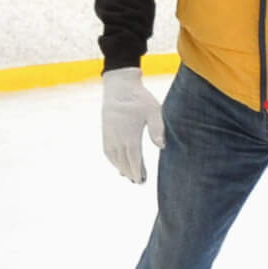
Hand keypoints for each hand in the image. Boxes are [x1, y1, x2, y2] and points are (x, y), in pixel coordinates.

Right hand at [102, 67, 166, 183]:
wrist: (119, 86)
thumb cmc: (139, 98)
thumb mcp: (154, 111)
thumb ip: (157, 129)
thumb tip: (162, 147)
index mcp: (130, 134)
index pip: (134, 158)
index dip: (137, 171)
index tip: (141, 181)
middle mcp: (118, 137)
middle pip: (124, 161)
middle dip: (131, 173)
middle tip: (139, 182)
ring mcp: (109, 134)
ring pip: (114, 158)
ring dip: (121, 168)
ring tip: (129, 177)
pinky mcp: (105, 131)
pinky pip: (107, 150)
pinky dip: (113, 160)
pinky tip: (119, 165)